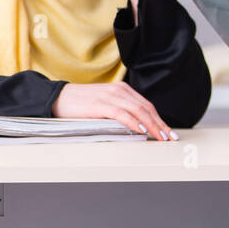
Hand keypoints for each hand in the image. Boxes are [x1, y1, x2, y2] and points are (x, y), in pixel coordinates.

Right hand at [52, 82, 177, 140]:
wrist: (58, 98)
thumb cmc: (82, 104)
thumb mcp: (106, 104)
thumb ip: (120, 111)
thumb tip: (137, 128)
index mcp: (122, 90)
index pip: (147, 106)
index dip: (159, 120)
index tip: (168, 132)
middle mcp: (120, 90)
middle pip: (146, 108)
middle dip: (160, 124)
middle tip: (170, 137)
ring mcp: (111, 96)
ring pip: (138, 111)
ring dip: (152, 126)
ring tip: (160, 137)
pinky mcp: (101, 104)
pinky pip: (122, 114)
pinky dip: (134, 122)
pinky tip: (142, 130)